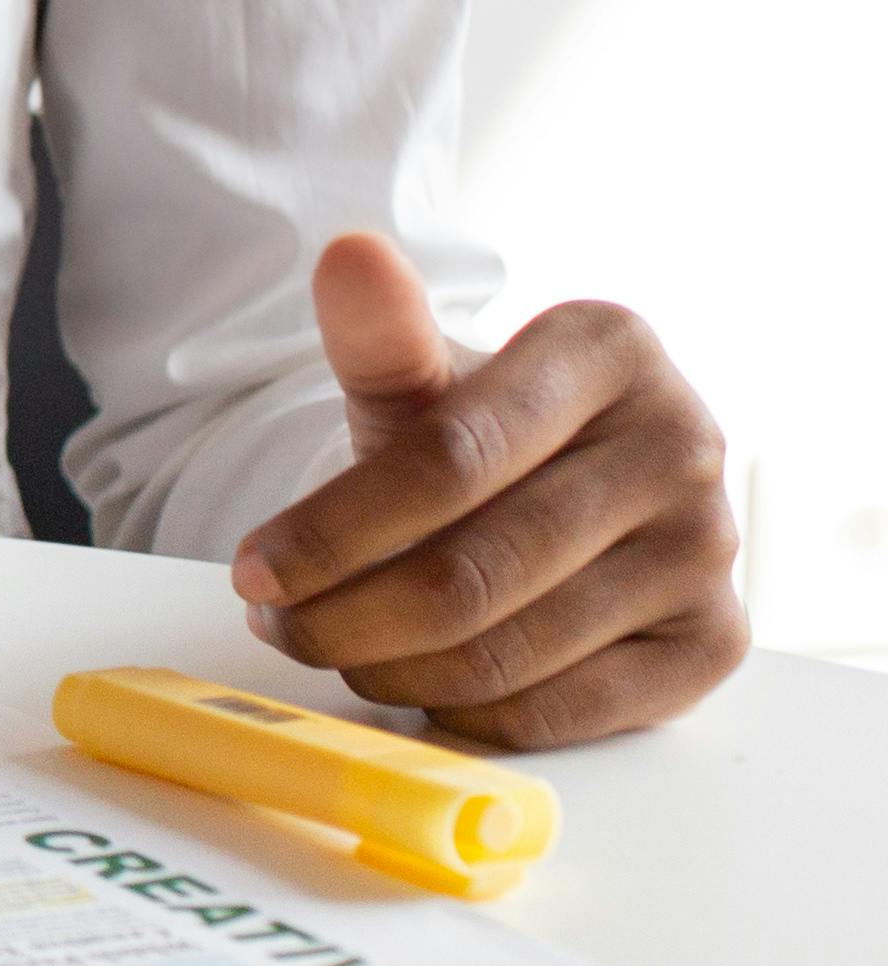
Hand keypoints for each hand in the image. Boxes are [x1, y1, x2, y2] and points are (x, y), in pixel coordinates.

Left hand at [229, 232, 745, 747]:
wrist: (561, 480)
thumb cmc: (480, 427)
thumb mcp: (419, 374)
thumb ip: (378, 334)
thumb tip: (348, 255)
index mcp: (611, 348)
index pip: (447, 460)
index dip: (332, 529)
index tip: (251, 568)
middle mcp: (685, 443)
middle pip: (473, 571)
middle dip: (345, 615)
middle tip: (276, 625)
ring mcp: (712, 548)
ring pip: (509, 651)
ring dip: (389, 668)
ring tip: (329, 647)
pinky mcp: (715, 641)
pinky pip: (562, 710)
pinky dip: (465, 710)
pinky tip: (414, 682)